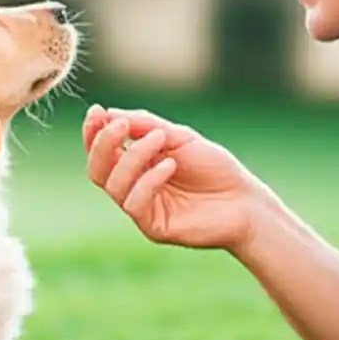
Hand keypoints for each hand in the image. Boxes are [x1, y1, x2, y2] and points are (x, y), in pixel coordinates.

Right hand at [83, 105, 268, 253]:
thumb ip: (145, 125)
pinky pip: (134, 203)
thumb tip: (108, 114)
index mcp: (137, 165)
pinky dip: (148, 179)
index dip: (93, 132)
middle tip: (119, 125)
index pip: (103, 151)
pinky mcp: (153, 227)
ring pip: (113, 184)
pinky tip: (169, 164)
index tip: (97, 112)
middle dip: (103, 144)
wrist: (245, 200)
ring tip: (159, 139)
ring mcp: (142, 209)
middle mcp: (134, 187)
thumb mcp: (179, 137)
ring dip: (132, 156)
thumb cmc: (215, 167)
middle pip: (97, 169)